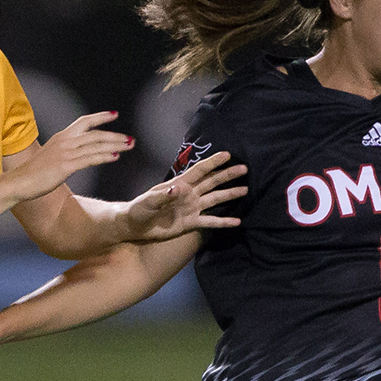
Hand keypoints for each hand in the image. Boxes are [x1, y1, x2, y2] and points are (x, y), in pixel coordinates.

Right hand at [14, 112, 134, 199]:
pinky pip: (90, 158)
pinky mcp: (65, 165)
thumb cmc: (34, 173)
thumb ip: (65, 152)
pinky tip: (115, 156)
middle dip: (115, 135)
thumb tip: (77, 155)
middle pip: (95, 134)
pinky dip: (104, 156)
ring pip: (96, 145)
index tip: (115, 114)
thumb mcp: (52, 156)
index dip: (100, 117)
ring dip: (115, 145)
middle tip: (131, 139)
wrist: (19, 181)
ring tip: (129, 146)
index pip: (84, 121)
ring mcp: (65, 153)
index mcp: (62, 137)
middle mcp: (65, 141)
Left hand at [119, 151, 249, 240]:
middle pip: (212, 182)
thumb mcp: (148, 200)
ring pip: (215, 199)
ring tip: (245, 190)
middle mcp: (189, 194)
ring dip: (230, 195)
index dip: (213, 162)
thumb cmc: (139, 209)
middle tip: (244, 169)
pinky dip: (223, 222)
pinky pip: (210, 222)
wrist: (135, 226)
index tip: (227, 155)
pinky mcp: (191, 223)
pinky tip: (237, 222)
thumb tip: (178, 189)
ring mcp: (192, 208)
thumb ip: (163, 195)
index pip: (199, 171)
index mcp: (180, 184)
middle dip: (227, 175)